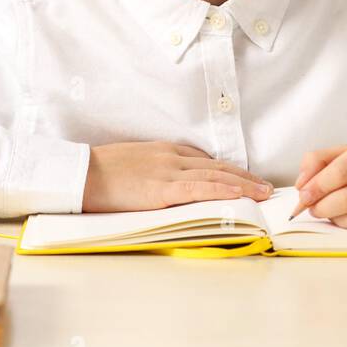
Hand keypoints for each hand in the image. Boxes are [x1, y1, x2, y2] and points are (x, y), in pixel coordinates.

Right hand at [82, 141, 273, 211]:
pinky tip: (240, 195)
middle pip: (217, 165)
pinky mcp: (163, 189)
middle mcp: (172, 157)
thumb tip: (172, 183)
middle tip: (265, 186)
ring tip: (263, 193)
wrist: (80, 173)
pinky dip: (223, 191)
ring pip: (215, 175)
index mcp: (164, 150)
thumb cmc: (100, 171)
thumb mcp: (134, 162)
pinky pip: (200, 189)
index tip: (245, 177)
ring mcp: (168, 172)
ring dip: (244, 184)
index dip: (229, 170)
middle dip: (244, 176)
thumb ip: (156, 169)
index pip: (205, 159)